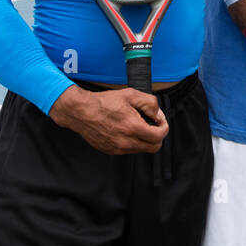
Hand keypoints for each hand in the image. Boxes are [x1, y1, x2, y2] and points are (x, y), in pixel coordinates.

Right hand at [49, 85, 166, 154]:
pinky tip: (126, 130)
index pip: (159, 137)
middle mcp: (126, 142)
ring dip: (144, 139)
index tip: (159, 121)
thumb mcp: (131, 94)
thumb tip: (158, 115)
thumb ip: (150, 104)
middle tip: (152, 125)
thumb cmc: (104, 102)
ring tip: (137, 125)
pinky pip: (128, 150)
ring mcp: (118, 149)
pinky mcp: (110, 151)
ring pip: (141, 149)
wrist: (82, 112)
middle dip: (157, 136)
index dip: (163, 127)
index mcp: (133, 127)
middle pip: (153, 147)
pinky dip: (132, 142)